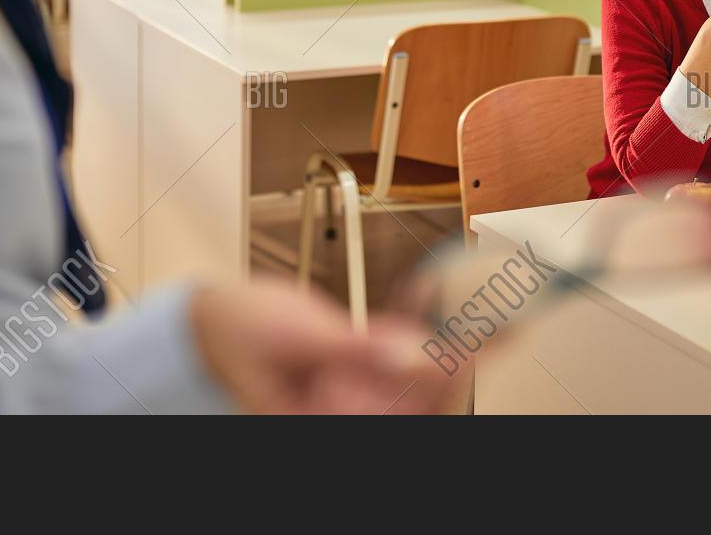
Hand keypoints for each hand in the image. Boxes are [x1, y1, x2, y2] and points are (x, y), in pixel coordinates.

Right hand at [189, 278, 457, 413]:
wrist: (211, 318)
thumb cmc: (237, 332)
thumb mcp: (296, 337)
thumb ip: (353, 351)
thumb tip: (408, 358)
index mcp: (328, 421)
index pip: (403, 415)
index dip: (444, 385)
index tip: (474, 351)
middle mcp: (350, 411)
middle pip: (422, 397)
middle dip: (459, 361)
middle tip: (500, 327)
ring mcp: (357, 388)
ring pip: (418, 370)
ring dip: (448, 337)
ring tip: (479, 303)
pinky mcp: (359, 362)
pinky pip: (398, 345)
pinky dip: (418, 318)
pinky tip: (431, 290)